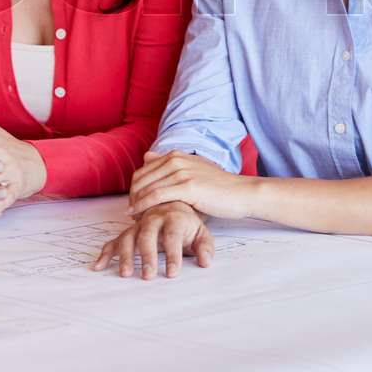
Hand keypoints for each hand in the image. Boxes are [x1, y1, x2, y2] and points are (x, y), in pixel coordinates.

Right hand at [91, 202, 213, 279]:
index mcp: (174, 217)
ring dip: (126, 255)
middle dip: (147, 256)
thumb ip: (205, 247)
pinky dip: (106, 253)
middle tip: (148, 276)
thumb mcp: (202, 233)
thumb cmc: (188, 224)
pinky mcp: (129, 231)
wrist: (174, 204)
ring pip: (129, 237)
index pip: (173, 236)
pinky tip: (99, 266)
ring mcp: (138, 224)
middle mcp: (153, 218)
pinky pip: (115, 241)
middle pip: (148, 235)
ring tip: (126, 274)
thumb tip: (205, 263)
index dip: (173, 255)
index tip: (172, 274)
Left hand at [128, 151, 254, 219]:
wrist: (241, 193)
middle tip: (130, 212)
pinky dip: (144, 206)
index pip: (143, 170)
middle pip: (141, 178)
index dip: (134, 187)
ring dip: (136, 203)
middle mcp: (176, 159)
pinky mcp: (188, 186)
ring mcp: (182, 171)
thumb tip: (147, 156)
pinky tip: (139, 216)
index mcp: (176, 154)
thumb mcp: (192, 169)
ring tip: (133, 217)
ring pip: (147, 187)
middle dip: (132, 196)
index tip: (133, 202)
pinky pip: (157, 196)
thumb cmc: (218, 187)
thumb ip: (170, 164)